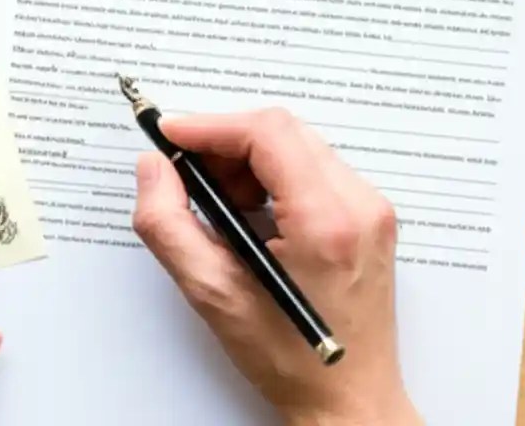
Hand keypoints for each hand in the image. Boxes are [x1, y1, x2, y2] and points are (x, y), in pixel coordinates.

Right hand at [132, 108, 422, 425]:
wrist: (348, 400)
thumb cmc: (291, 360)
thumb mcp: (212, 295)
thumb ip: (169, 225)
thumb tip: (154, 171)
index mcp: (327, 223)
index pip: (267, 134)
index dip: (210, 126)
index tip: (170, 136)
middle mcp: (359, 207)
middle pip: (283, 132)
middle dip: (226, 143)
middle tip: (188, 174)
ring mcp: (370, 210)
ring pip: (298, 146)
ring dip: (248, 162)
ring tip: (221, 207)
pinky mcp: (368, 218)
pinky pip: (313, 169)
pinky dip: (272, 178)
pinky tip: (251, 216)